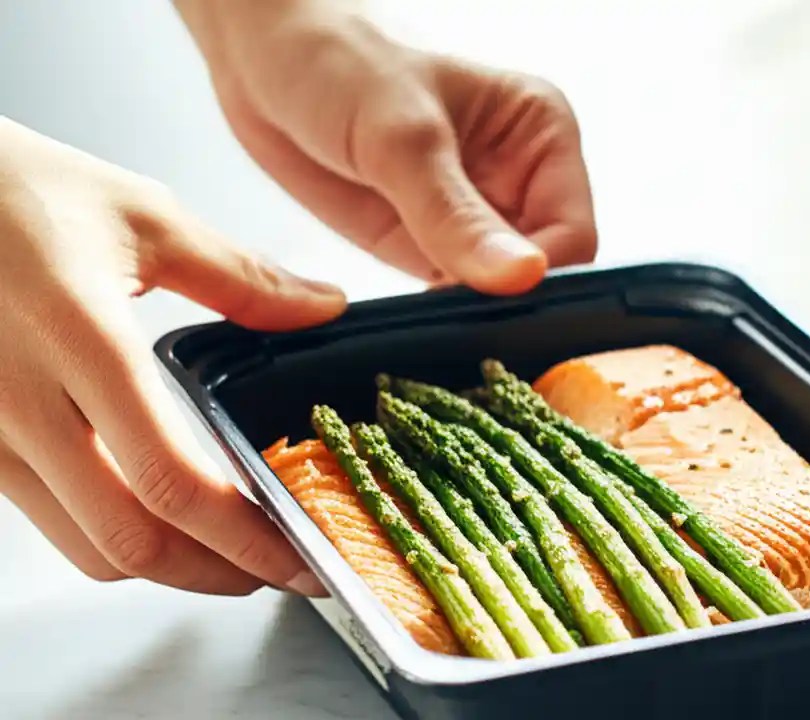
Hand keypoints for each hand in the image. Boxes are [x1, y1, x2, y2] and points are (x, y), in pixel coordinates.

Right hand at [0, 117, 340, 594]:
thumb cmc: (16, 192)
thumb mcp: (142, 216)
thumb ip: (241, 274)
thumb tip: (323, 306)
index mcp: (79, 337)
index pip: (171, 479)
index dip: (244, 537)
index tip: (300, 552)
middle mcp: (19, 399)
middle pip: (127, 541)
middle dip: (216, 573)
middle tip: (280, 568)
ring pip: (83, 547)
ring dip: (169, 566)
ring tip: (234, 551)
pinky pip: (49, 520)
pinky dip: (116, 536)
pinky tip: (165, 516)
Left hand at [176, 0, 598, 294]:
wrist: (261, 51)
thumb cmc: (338, 58)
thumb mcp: (402, 138)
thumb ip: (456, 216)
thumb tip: (522, 279)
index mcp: (542, 136)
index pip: (574, 236)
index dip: (540, 277)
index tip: (492, 302)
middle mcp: (519, 179)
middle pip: (543, 274)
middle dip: (506, 304)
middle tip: (458, 320)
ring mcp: (475, 217)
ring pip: (499, 295)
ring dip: (471, 316)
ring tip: (432, 322)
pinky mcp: (428, 246)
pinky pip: (453, 300)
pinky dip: (438, 318)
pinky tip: (413, 321)